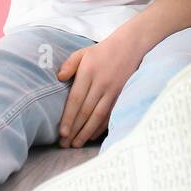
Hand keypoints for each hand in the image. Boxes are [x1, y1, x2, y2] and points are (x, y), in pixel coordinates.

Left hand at [55, 32, 146, 147]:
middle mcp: (101, 84)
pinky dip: (101, 127)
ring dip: (86, 132)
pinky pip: (110, 115)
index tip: (62, 132)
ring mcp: (113, 91)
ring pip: (98, 116)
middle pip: (86, 112)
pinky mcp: (121, 95)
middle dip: (75, 130)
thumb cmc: (102, 51)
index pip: (76, 99)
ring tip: (76, 144)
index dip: (69, 118)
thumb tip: (59, 78)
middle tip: (64, 145)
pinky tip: (92, 136)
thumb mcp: (83, 52)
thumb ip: (69, 64)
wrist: (131, 46)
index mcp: (88, 72)